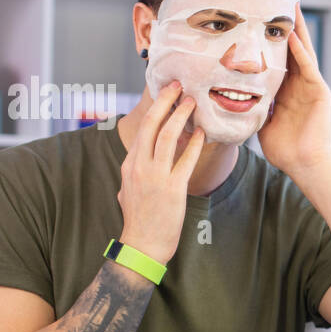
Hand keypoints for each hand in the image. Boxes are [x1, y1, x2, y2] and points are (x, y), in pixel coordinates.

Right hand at [117, 82, 204, 264]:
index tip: (165, 95)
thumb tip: (138, 165)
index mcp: (129, 165)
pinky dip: (194, 144)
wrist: (141, 246)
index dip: (155, 109)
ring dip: (180, 116)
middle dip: (164, 102)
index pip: (142, 130)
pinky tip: (202, 133)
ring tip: (192, 101)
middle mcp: (139, 166)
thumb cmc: (139, 221)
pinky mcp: (172, 188)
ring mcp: (154, 177)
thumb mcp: (128, 192)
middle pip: (150, 125)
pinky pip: (185, 160)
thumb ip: (134, 174)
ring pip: (166, 137)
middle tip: (176, 85)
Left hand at [258, 1, 330, 176]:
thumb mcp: (262, 122)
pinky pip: (309, 67)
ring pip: (303, 52)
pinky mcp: (320, 92)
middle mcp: (301, 85)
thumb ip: (252, 107)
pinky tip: (294, 36)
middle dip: (287, 26)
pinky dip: (301, 51)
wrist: (304, 164)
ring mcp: (312, 87)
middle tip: (280, 0)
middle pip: (293, 49)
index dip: (271, 40)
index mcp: (287, 91)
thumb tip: (228, 100)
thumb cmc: (285, 149)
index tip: (260, 20)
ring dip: (297, 30)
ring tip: (291, 7)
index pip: (278, 59)